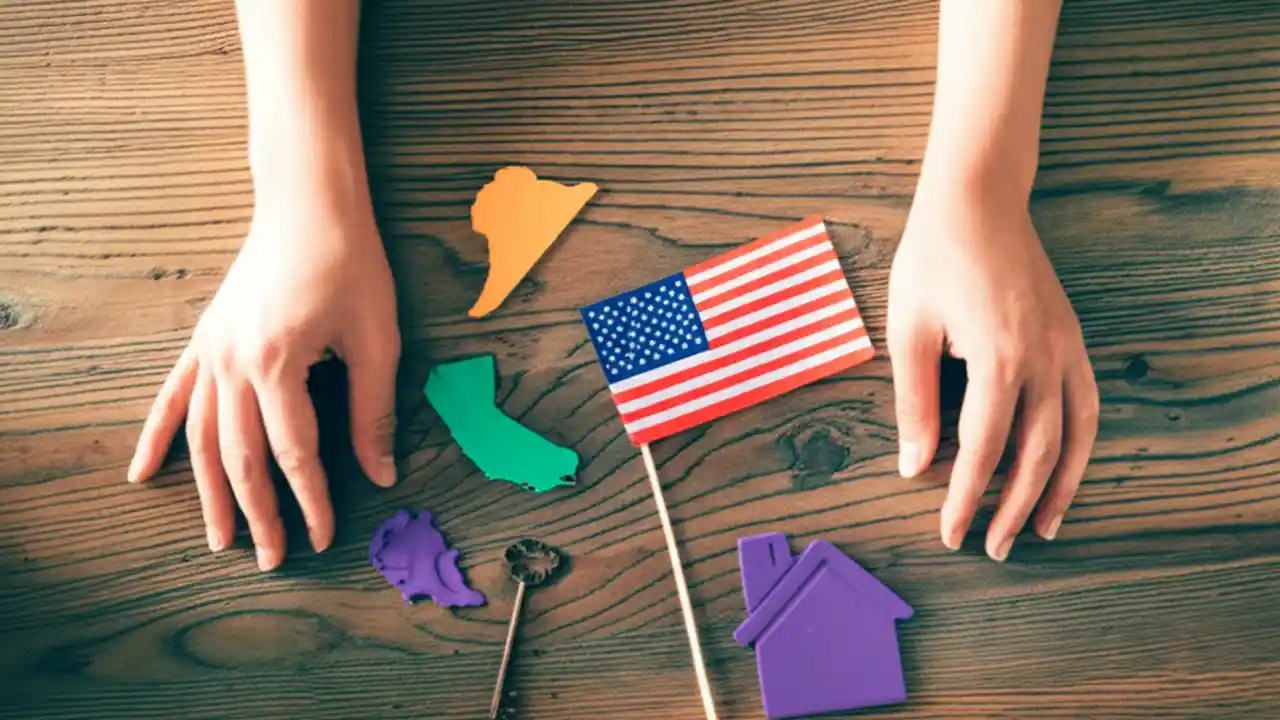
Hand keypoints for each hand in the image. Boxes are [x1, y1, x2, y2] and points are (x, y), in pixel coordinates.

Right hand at [127, 186, 400, 569]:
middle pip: (241, 458)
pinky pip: (172, 398)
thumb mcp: (377, 337)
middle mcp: (234, 363)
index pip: (295, 453)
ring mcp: (212, 352)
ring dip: (210, 493)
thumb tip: (380, 473)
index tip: (323, 536)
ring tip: (219, 539)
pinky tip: (141, 474)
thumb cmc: (351, 262)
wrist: (309, 203)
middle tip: (274, 559)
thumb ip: (372, 410)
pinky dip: (155, 437)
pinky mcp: (204, 340)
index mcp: (280, 363)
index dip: (311, 500)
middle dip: (259, 514)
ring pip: (204, 439)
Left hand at [888, 179, 1098, 560]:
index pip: (982, 452)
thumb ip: (915, 402)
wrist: (978, 199)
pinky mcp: (1072, 336)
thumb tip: (915, 466)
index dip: (966, 499)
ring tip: (1041, 528)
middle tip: (994, 549)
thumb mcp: (908, 329)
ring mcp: (1066, 348)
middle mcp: (1043, 360)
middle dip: (1012, 507)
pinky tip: (1066, 467)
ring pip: (1073, 436)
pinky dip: (1081, 444)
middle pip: (1035, 455)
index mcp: (998, 361)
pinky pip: (1088, 404)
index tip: (950, 533)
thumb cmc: (934, 258)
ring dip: (1058, 487)